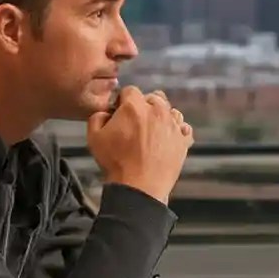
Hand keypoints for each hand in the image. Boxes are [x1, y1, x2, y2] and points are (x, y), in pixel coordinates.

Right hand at [86, 87, 193, 203]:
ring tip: (152, 131)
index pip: (130, 90)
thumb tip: (106, 112)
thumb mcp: (94, 137)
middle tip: (136, 123)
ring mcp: (173, 126)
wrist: (140, 187)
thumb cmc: (116, 162)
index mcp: (135, 107)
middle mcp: (157, 111)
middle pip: (153, 98)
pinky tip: (168, 138)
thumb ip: (97, 116)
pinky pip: (184, 128)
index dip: (123, 100)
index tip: (121, 112)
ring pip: (171, 111)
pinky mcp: (183, 140)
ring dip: (162, 117)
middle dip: (144, 106)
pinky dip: (177, 130)